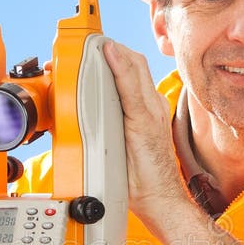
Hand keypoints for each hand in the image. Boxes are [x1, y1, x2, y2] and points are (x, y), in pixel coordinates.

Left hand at [103, 40, 186, 225]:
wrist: (160, 200)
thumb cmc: (143, 180)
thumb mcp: (123, 145)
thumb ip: (113, 125)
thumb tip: (89, 117)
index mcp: (148, 110)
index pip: (132, 69)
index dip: (112, 55)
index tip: (90, 51)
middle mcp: (153, 106)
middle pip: (134, 62)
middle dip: (109, 49)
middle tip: (83, 46)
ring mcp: (152, 112)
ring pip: (135, 68)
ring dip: (113, 52)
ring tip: (91, 43)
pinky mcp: (146, 122)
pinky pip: (132, 89)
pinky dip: (120, 68)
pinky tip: (109, 56)